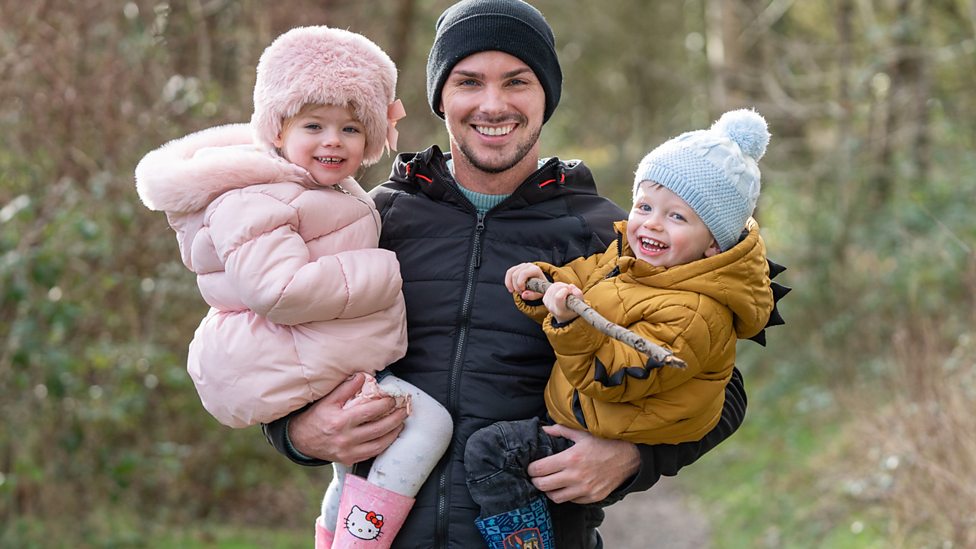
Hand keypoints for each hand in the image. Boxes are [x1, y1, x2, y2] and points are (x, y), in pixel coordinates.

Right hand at [287, 373, 407, 466]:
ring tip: (401, 422)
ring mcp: (348, 452)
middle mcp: (346, 439)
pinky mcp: (349, 460)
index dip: (385, 404)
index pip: (370, 412)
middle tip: (404, 410)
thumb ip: (346, 388)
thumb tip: (364, 376)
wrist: (301, 440)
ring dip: (393, 433)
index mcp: (340, 421)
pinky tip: (390, 435)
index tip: (393, 398)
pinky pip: (372, 453)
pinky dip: (384, 444)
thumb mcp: (327, 400)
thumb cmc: (315, 417)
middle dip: (395, 418)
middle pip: (378, 429)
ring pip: (379, 444)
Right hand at [505, 263, 545, 300]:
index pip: (523, 274)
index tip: (523, 291)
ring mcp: (522, 265)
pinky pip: (509, 273)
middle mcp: (528, 265)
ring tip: (514, 291)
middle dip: (516, 286)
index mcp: (535, 269)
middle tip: (521, 293)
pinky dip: (508, 282)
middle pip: (515, 274)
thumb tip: (523, 295)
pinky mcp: (517, 267)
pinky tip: (511, 289)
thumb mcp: (539, 294)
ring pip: (510, 273)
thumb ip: (532, 295)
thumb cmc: (540, 288)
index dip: (520, 283)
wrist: (541, 284)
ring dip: (510, 284)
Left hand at [527, 424, 639, 503]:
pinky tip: (567, 486)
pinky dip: (566, 495)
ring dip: (549, 490)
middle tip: (537, 476)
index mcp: (570, 458)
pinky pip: (572, 501)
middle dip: (536, 481)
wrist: (628, 457)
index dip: (531, 469)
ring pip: (555, 498)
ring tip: (551, 483)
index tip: (531, 467)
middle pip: (543, 486)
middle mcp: (576, 476)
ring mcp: (585, 489)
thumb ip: (561, 431)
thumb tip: (544, 429)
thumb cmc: (604, 443)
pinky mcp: (593, 497)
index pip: (539, 469)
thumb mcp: (582, 433)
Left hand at [542, 282, 581, 323]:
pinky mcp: (544, 299)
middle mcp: (552, 307)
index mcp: (560, 311)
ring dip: (562, 286)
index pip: (558, 297)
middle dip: (565, 286)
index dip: (565, 290)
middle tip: (570, 292)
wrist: (565, 317)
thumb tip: (570, 286)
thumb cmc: (574, 310)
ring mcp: (547, 303)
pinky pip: (552, 286)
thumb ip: (578, 294)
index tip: (570, 291)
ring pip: (554, 286)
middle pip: (556, 289)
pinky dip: (558, 286)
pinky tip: (562, 292)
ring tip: (567, 292)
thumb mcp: (580, 304)